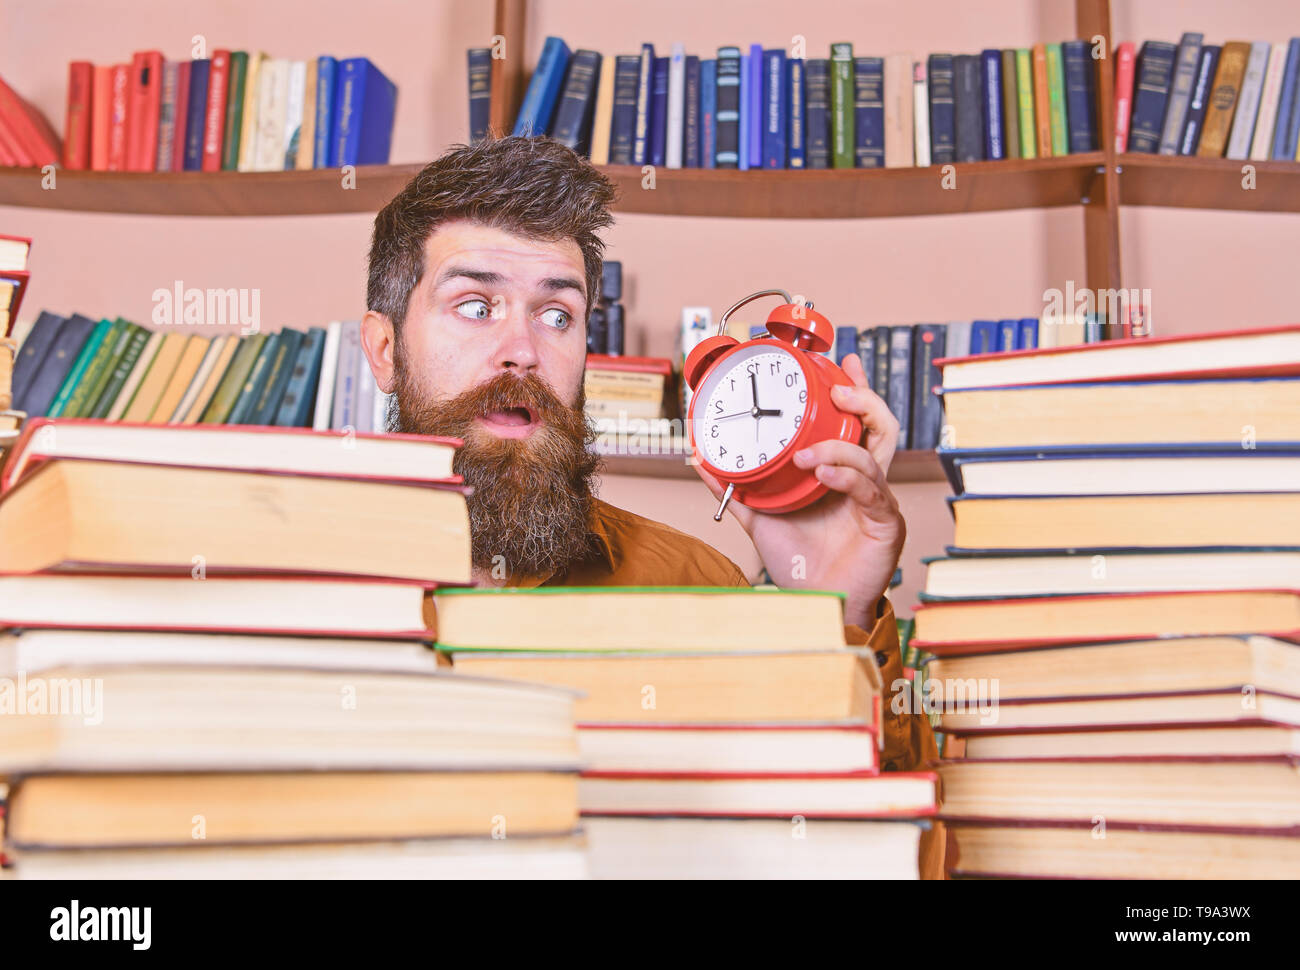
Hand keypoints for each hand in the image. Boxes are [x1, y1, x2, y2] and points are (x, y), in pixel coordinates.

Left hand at [694, 352, 904, 627]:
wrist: (811, 604)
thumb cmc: (798, 563)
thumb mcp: (759, 517)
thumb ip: (736, 487)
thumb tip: (701, 459)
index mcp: (843, 473)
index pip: (855, 422)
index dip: (855, 390)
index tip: (842, 362)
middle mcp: (866, 481)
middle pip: (880, 426)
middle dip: (863, 400)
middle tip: (838, 388)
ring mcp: (878, 501)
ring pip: (875, 454)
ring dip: (840, 445)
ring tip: (808, 453)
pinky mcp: (885, 523)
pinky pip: (871, 490)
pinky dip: (846, 476)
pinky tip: (823, 473)